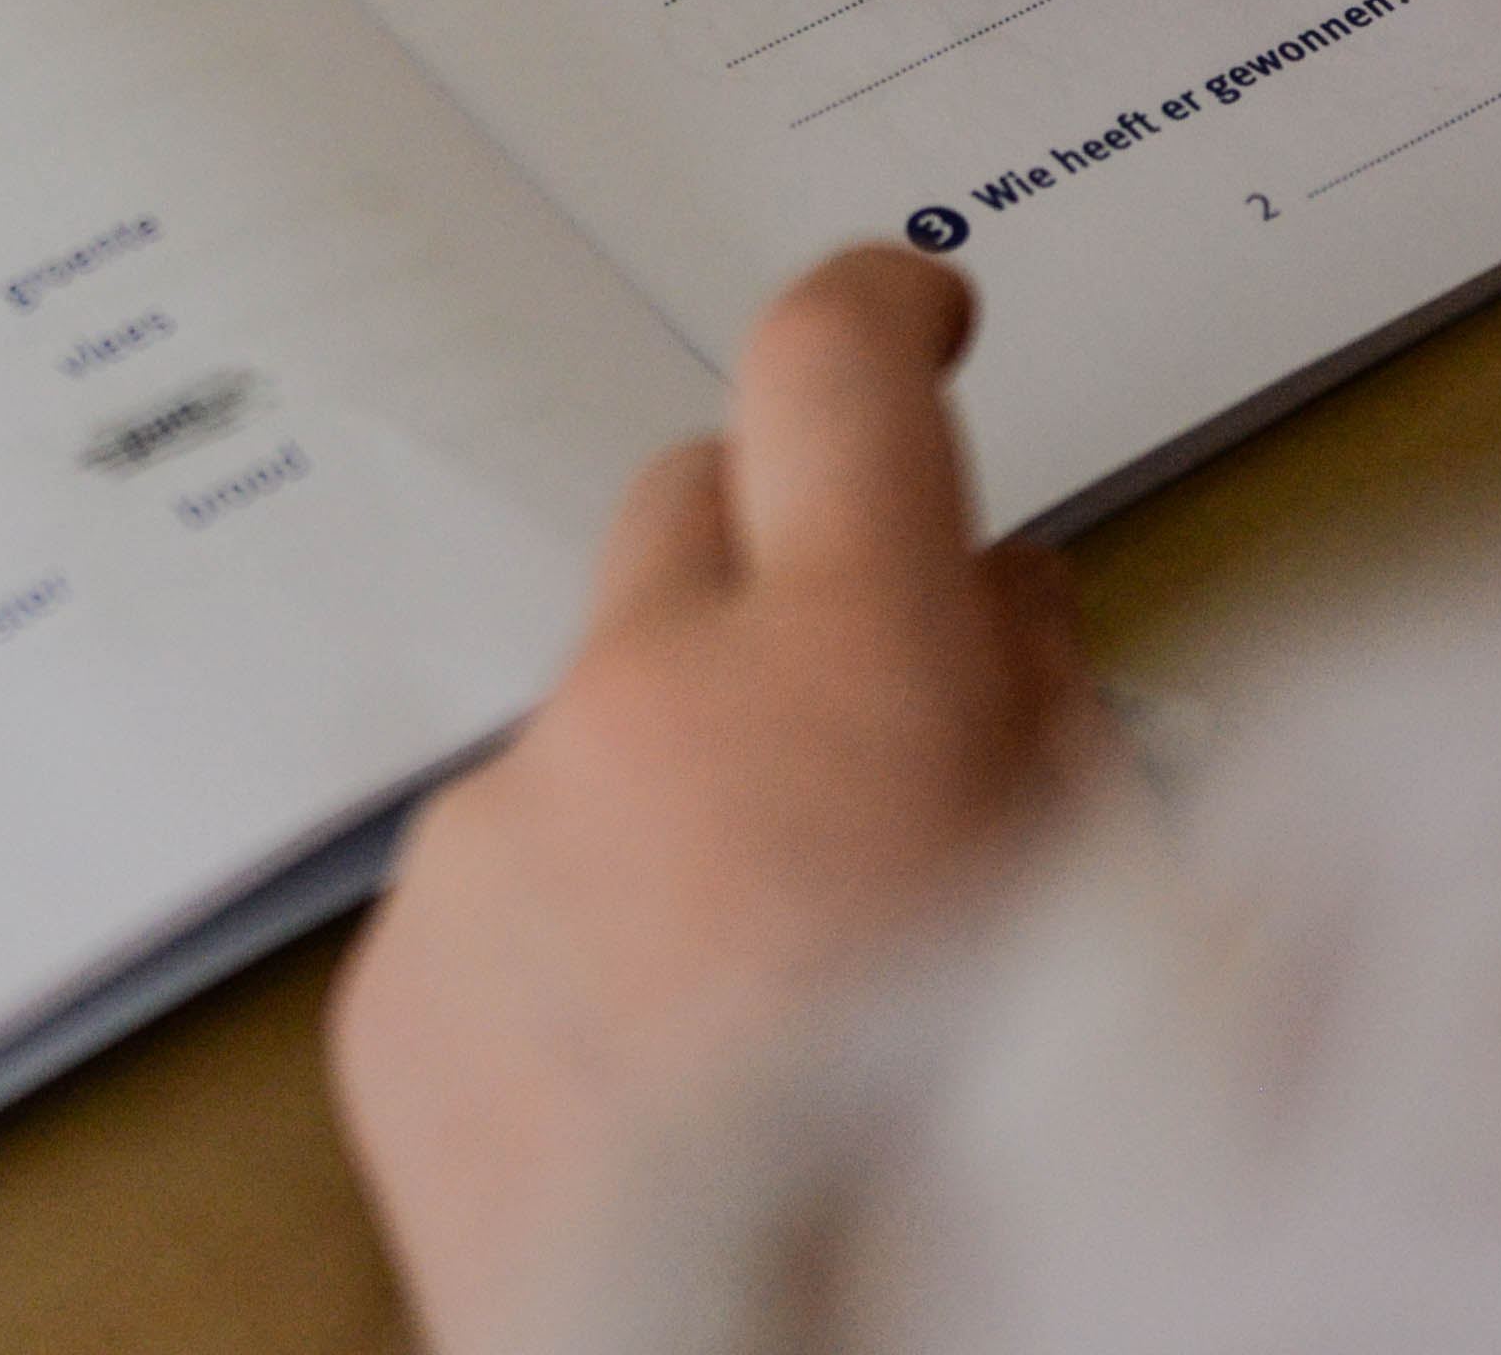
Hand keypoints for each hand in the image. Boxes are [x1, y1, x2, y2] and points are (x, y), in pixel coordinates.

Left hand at [329, 247, 1117, 1354]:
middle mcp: (632, 720)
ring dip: (680, 790)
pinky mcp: (396, 985)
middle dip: (784, 566)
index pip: (832, 376)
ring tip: (776, 992)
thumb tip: (998, 600)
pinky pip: (501, 890)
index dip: (881, 311)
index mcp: (836, 676)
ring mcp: (491, 849)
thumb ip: (1048, 713)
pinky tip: (668, 1080)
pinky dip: (580, 938)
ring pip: (596, 732)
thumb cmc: (969, 1189)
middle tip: (874, 699)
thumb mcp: (1104, 923)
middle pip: (687, 514)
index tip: (910, 312)